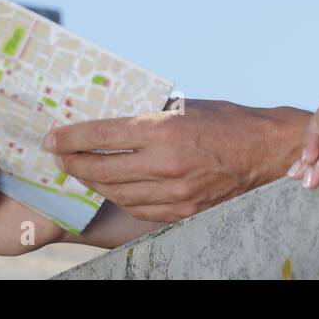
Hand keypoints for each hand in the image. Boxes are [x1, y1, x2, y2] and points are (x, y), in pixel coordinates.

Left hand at [45, 100, 306, 223]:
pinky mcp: (182, 211)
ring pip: (115, 192)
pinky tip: (113, 187)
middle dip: (73, 162)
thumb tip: (112, 120)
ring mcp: (174, 193)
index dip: (71, 137)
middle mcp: (165, 164)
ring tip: (82, 171)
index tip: (53, 137)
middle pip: (101, 169)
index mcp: (165, 131)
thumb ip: (149, 116)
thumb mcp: (185, 107)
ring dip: (93, 182)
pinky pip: (138, 208)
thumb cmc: (226, 121)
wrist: (265, 151)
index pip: (102, 136)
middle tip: (60, 155)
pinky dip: (120, 197)